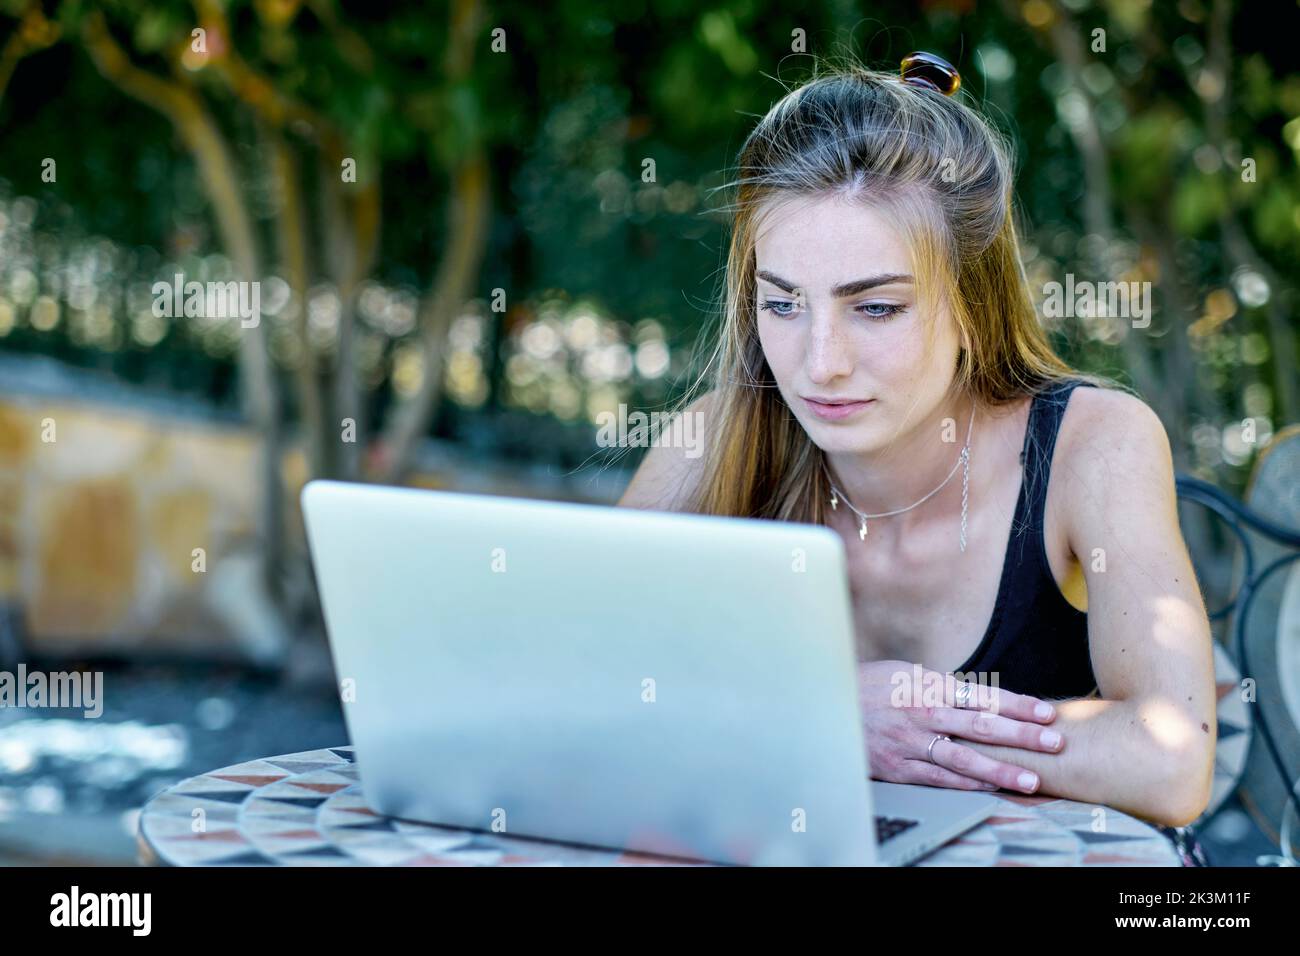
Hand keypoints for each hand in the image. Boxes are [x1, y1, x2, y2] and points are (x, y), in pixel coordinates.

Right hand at [857, 659, 1063, 792]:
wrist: (825, 707)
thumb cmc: (868, 687)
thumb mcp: (904, 673)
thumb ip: (941, 686)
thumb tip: (979, 695)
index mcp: (927, 686)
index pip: (982, 695)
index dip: (1017, 705)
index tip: (1046, 713)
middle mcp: (922, 714)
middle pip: (981, 726)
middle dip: (1021, 735)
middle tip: (1054, 742)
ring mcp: (910, 743)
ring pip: (963, 759)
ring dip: (1000, 770)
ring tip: (1031, 780)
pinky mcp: (898, 768)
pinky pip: (938, 779)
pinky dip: (966, 786)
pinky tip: (990, 790)